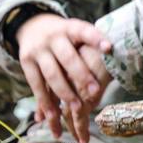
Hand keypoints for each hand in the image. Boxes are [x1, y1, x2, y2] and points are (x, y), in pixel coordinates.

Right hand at [16, 13, 112, 142]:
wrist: (32, 26)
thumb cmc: (66, 35)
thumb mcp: (78, 31)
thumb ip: (92, 42)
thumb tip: (116, 53)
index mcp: (71, 28)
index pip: (85, 31)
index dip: (96, 39)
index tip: (109, 48)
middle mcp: (53, 38)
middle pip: (68, 58)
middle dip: (81, 75)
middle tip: (95, 91)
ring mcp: (38, 51)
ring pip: (51, 75)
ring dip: (64, 93)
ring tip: (77, 108)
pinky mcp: (26, 63)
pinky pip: (36, 85)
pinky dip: (44, 102)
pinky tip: (50, 117)